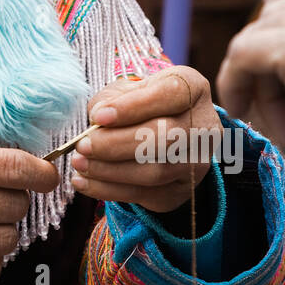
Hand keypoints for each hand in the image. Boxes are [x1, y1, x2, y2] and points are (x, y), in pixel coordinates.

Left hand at [70, 66, 215, 212]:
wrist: (165, 134)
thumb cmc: (141, 104)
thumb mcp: (128, 90)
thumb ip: (111, 99)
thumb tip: (97, 118)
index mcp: (194, 89)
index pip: (171, 94)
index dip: (133, 106)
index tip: (99, 116)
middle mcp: (204, 126)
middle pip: (165, 137)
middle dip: (117, 143)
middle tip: (83, 145)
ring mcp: (198, 162)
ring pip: (156, 171)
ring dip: (110, 170)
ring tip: (80, 163)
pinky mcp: (183, 191)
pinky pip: (146, 195)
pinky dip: (109, 190)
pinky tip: (83, 182)